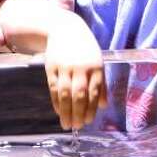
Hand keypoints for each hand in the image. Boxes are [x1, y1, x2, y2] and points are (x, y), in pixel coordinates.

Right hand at [45, 15, 107, 129]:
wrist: (66, 30)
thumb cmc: (86, 50)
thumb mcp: (98, 62)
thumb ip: (101, 84)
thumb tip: (104, 106)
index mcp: (96, 67)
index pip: (94, 92)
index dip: (91, 108)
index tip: (88, 121)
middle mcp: (81, 68)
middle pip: (79, 94)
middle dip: (78, 112)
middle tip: (77, 126)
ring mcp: (65, 68)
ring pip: (65, 93)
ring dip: (66, 111)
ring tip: (66, 124)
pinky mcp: (52, 67)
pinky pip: (54, 88)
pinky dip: (56, 101)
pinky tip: (58, 111)